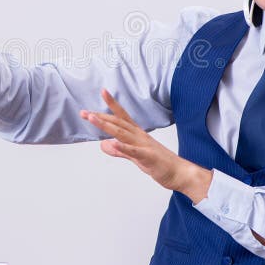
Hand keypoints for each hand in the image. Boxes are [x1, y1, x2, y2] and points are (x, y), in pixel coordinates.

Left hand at [80, 89, 212, 201]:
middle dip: (100, 117)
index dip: (112, 104)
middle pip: (118, 123)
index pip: (121, 116)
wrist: (181, 173)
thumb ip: (119, 151)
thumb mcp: (135, 157)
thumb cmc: (160, 164)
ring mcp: (144, 146)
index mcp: (137, 134)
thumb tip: (104, 145)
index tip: (102, 91)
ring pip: (122, 133)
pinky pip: (134, 152)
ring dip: (107, 126)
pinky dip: (123, 147)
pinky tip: (113, 143)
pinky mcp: (148, 158)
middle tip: (84, 112)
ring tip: (92, 119)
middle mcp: (139, 136)